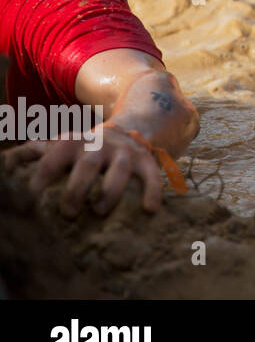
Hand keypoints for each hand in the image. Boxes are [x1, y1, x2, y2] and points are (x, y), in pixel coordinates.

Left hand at [2, 125, 163, 216]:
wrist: (127, 128)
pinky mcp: (147, 161)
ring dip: (110, 192)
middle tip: (68, 213)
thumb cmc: (84, 147)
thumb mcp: (59, 144)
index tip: (32, 195)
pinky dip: (153, 191)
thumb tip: (2, 163)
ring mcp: (125, 152)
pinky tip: (150, 210)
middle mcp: (100, 145)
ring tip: (99, 212)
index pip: (54, 157)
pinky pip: (153, 175)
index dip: (43, 175)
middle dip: (77, 189)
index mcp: (73, 142)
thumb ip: (31, 152)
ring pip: (120, 170)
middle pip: (87, 165)